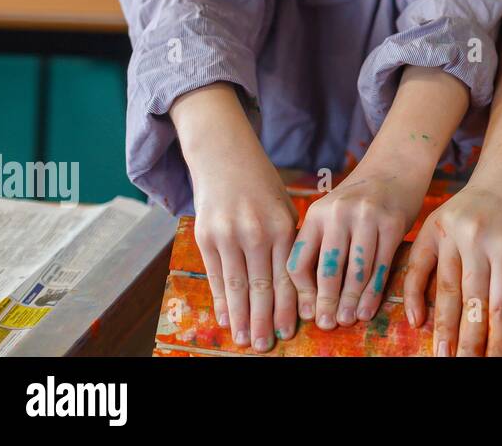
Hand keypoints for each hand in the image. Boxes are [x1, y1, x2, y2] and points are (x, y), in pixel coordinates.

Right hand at [187, 140, 299, 352]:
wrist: (225, 155)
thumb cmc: (261, 185)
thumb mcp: (284, 208)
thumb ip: (289, 243)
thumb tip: (295, 285)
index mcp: (283, 226)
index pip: (288, 275)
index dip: (289, 306)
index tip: (292, 330)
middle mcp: (256, 232)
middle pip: (262, 286)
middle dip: (266, 319)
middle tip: (266, 345)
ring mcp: (228, 235)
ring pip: (237, 285)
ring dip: (242, 316)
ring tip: (245, 340)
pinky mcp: (206, 236)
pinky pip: (215, 275)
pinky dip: (221, 299)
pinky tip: (226, 318)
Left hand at [287, 164, 427, 329]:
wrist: (395, 166)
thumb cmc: (360, 198)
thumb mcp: (332, 214)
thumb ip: (321, 245)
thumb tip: (310, 296)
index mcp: (317, 214)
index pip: (299, 261)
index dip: (302, 292)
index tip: (307, 312)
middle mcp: (339, 214)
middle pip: (328, 269)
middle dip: (326, 302)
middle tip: (326, 325)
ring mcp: (367, 217)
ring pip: (356, 271)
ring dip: (351, 301)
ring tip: (347, 320)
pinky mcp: (393, 223)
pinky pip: (381, 265)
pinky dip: (373, 292)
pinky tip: (368, 308)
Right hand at [402, 162, 501, 355]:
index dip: (500, 345)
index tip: (499, 365)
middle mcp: (480, 238)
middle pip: (472, 306)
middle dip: (470, 345)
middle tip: (465, 368)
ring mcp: (453, 230)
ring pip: (446, 290)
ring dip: (444, 329)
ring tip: (443, 357)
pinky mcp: (434, 224)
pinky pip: (418, 265)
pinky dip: (414, 294)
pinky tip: (416, 321)